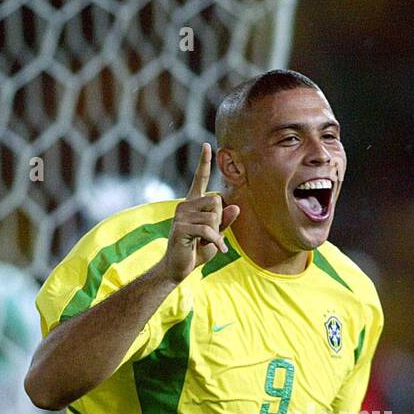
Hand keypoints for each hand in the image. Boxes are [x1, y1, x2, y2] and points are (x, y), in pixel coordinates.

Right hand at [159, 142, 240, 282]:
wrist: (178, 268)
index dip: (204, 163)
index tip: (207, 145)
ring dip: (216, 233)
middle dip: (220, 221)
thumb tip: (236, 208)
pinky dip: (216, 242)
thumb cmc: (196, 251)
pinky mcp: (181, 228)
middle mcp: (185, 205)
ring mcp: (181, 215)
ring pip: (214, 217)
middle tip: (210, 235)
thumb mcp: (215, 236)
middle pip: (216, 201)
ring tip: (205, 243)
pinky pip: (208, 230)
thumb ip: (224, 222)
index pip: (200, 180)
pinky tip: (218, 251)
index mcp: (192, 204)